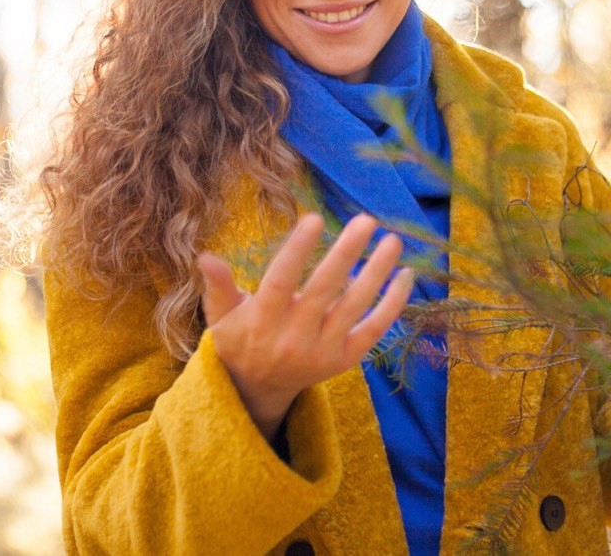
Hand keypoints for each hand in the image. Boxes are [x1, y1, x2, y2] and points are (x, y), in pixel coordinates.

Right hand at [197, 212, 413, 441]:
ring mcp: (322, 351)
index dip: (297, 250)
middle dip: (346, 253)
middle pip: (324, 290)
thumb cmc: (239, 339)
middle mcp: (293, 338)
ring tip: (393, 240)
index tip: (314, 218)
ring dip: (377, 272)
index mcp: (261, 321)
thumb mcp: (221, 315)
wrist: (259, 391)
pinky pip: (374, 330)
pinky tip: (406, 274)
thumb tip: (205, 256)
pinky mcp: (344, 360)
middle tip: (366, 220)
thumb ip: (218, 285)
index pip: (280, 281)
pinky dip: (393, 304)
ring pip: (354, 307)